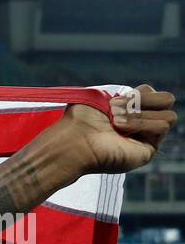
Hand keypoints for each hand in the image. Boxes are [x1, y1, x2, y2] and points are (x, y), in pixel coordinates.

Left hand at [54, 85, 175, 175]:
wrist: (75, 138)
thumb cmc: (81, 119)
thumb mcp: (101, 97)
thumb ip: (125, 94)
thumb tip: (143, 93)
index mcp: (130, 111)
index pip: (151, 92)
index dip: (138, 93)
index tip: (114, 103)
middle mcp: (140, 124)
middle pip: (167, 99)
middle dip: (143, 100)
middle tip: (117, 111)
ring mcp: (146, 138)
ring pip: (168, 114)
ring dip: (139, 114)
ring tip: (116, 122)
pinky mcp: (149, 150)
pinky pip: (163, 126)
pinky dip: (142, 123)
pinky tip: (122, 129)